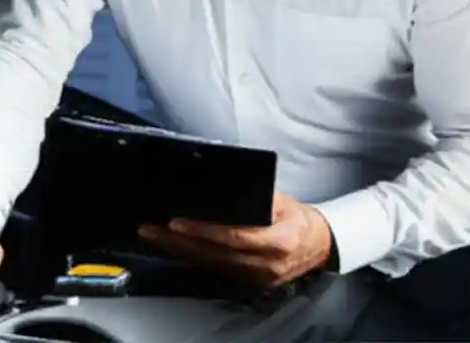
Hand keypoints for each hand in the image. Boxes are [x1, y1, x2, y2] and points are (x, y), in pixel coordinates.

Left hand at [137, 190, 332, 287]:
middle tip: (150, 228)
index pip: (234, 237)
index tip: (177, 221)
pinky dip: (191, 256)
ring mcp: (256, 277)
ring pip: (210, 263)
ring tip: (152, 235)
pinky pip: (214, 268)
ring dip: (178, 250)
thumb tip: (223, 187)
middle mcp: (265, 264)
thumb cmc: (297, 218)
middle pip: (214, 253)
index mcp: (278, 242)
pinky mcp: (248, 282)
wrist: (318, 245)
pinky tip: (172, 246)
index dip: (203, 230)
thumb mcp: (282, 200)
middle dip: (179, 241)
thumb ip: (255, 197)